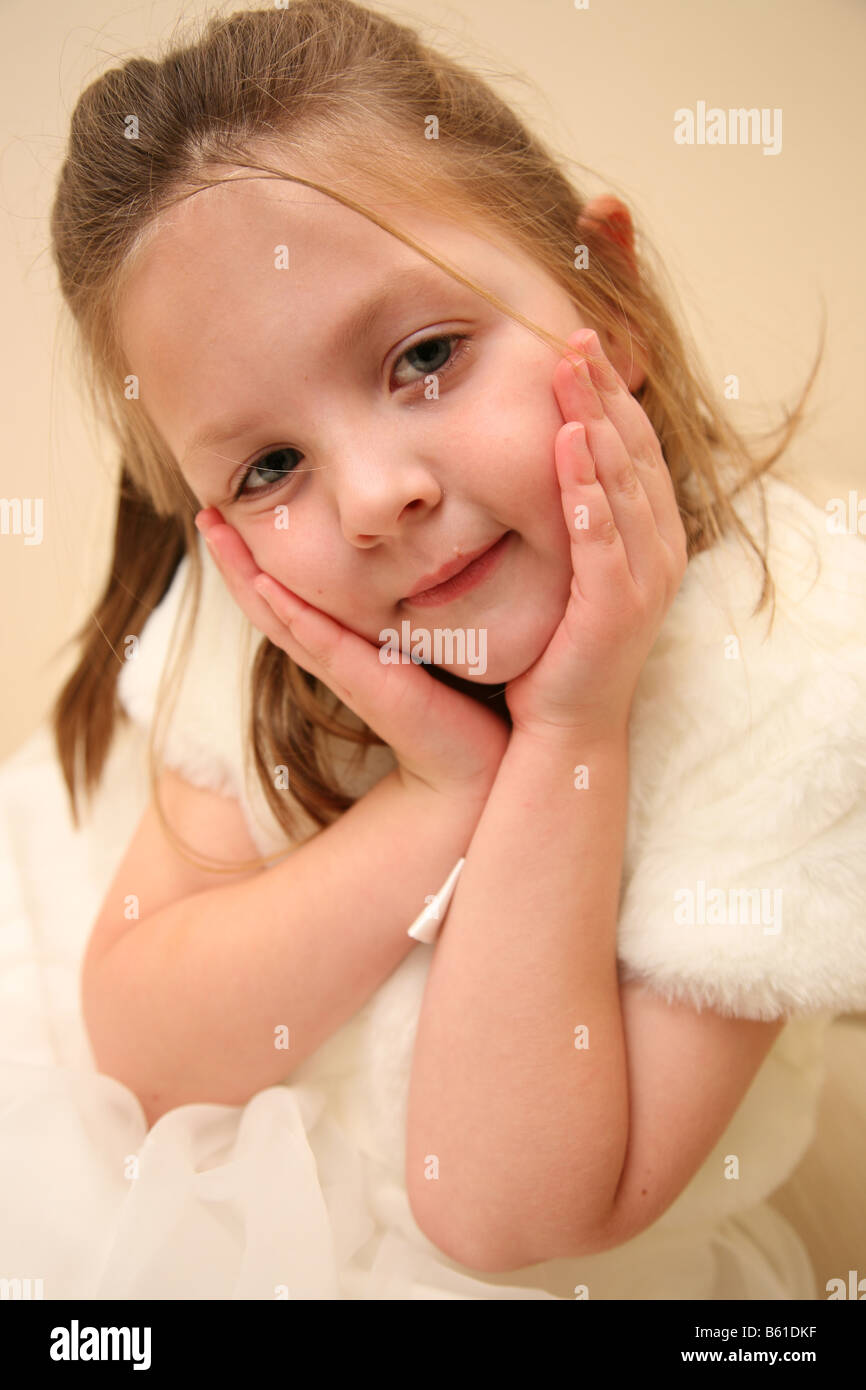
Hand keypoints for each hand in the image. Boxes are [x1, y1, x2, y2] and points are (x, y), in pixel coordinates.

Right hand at [193, 512, 509, 800]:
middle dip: (232, 560)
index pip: (283, 600)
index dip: (251, 562)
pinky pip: (323, 644)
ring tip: (217, 533)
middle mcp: (331, 658)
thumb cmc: (452, 709)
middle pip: (265, 605)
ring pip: (279, 618)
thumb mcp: (420, 647)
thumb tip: (416, 561)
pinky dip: (293, 614)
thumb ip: (406, 616)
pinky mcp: (371, 686)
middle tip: (205, 514)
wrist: (470, 767)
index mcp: (340, 648)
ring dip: (245, 575)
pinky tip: (268, 583)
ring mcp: (345, 673)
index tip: (228, 518)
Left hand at [505, 328, 688, 740]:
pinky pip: (602, 536)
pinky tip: (568, 446)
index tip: (575, 344)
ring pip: (622, 482)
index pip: (633, 447)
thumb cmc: (559, 646)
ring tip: (568, 371)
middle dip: (603, 391)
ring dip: (596, 422)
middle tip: (573, 337)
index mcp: (651, 534)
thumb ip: (571, 514)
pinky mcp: (617, 605)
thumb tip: (547, 454)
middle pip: (633, 451)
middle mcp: (659, 548)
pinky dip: (587, 488)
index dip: (608, 394)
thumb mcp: (570, 567)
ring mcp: (644, 577)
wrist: (565, 724)